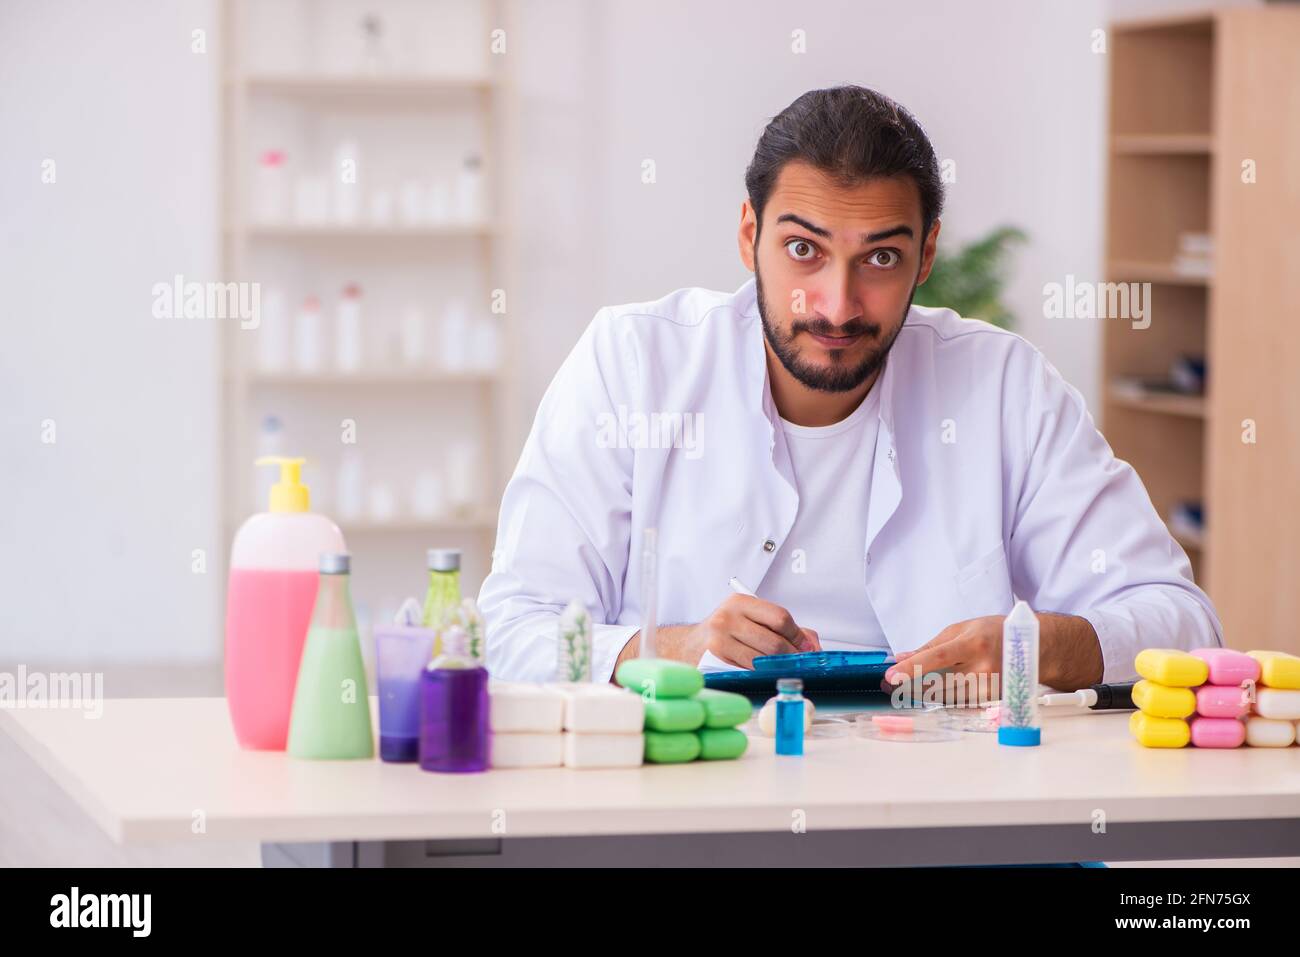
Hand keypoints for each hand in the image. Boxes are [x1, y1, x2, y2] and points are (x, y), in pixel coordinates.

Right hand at [612, 594, 819, 673]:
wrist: (687, 647)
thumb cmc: (724, 633)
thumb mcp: (749, 621)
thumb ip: (783, 628)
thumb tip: (812, 644)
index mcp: (741, 601)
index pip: (780, 617)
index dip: (798, 636)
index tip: (807, 648)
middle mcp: (729, 616)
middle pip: (774, 641)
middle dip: (793, 656)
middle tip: (801, 664)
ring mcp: (720, 637)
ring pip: (763, 659)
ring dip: (780, 668)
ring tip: (786, 671)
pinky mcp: (715, 657)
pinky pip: (749, 670)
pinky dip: (763, 675)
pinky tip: (767, 675)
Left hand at [883, 615, 1003, 698]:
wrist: (1035, 648)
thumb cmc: (995, 632)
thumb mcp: (963, 628)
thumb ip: (931, 645)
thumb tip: (902, 658)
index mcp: (974, 644)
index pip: (937, 658)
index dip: (912, 667)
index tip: (891, 675)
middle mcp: (983, 668)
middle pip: (937, 684)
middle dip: (909, 685)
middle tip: (890, 684)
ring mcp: (989, 688)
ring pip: (945, 697)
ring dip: (921, 694)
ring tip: (904, 688)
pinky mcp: (991, 701)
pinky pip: (958, 702)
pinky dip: (941, 698)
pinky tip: (929, 693)